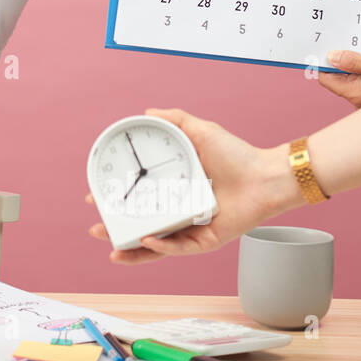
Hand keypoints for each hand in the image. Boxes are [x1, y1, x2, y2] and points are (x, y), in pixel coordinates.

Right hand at [85, 108, 296, 263]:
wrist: (264, 176)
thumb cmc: (237, 155)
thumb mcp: (200, 131)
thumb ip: (174, 120)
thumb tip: (146, 112)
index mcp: (174, 189)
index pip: (139, 198)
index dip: (117, 200)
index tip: (96, 196)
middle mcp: (179, 210)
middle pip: (140, 225)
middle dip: (116, 230)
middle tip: (97, 226)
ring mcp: (191, 228)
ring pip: (155, 244)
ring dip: (131, 248)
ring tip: (112, 248)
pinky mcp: (205, 241)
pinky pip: (179, 248)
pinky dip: (161, 247)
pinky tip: (146, 239)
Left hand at [317, 50, 360, 107]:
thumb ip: (354, 61)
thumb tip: (331, 57)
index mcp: (354, 92)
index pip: (327, 78)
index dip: (324, 63)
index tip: (327, 48)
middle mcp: (358, 99)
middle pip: (340, 78)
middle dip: (342, 61)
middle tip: (348, 44)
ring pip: (354, 78)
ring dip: (357, 64)